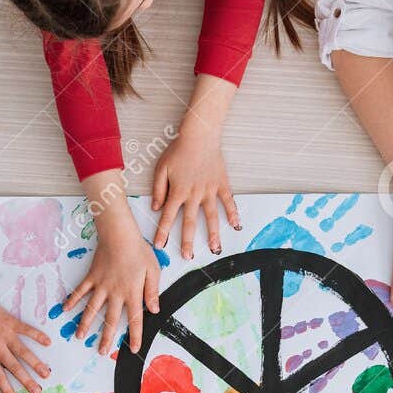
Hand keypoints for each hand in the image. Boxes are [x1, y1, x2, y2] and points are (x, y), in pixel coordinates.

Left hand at [0, 298, 51, 392]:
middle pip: (14, 367)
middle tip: (38, 391)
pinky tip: (48, 342)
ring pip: (23, 351)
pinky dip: (37, 335)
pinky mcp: (11, 322)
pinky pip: (26, 329)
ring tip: (47, 373)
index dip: (6, 389)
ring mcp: (6, 334)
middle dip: (27, 380)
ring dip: (36, 362)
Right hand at [63, 219, 160, 355]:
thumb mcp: (153, 271)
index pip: (135, 319)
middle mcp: (115, 293)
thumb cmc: (139, 251)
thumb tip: (154, 310)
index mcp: (132, 293)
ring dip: (84, 323)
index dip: (135, 335)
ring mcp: (101, 286)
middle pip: (110, 319)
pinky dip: (72, 300)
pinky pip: (80, 291)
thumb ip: (152, 292)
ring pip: (91, 309)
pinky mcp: (91, 277)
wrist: (120, 234)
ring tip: (79, 337)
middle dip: (105, 337)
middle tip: (100, 352)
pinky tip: (65, 309)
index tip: (134, 349)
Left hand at [152, 126, 238, 259]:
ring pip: (211, 216)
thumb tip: (156, 208)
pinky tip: (237, 226)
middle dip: (187, 241)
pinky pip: (228, 201)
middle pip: (190, 222)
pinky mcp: (222, 184)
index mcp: (178, 191)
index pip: (168, 216)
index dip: (163, 232)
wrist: (199, 136)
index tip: (160, 246)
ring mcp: (210, 190)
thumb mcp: (161, 168)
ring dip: (213, 234)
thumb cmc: (178, 150)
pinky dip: (233, 214)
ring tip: (214, 249)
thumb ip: (158, 190)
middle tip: (187, 257)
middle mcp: (194, 194)